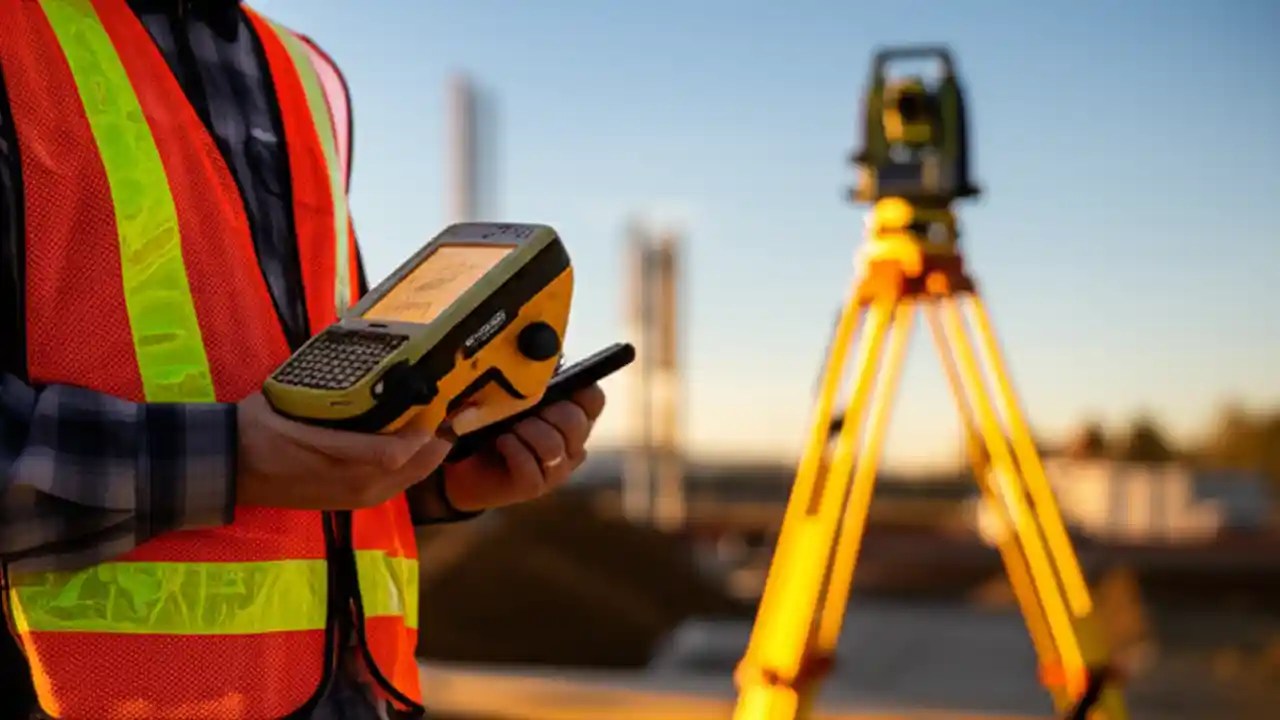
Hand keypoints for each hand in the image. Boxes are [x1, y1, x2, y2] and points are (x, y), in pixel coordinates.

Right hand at [236, 392, 453, 509]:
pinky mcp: (352, 504)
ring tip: (434, 422)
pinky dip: (412, 466)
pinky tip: (412, 444)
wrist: (230, 467)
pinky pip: (396, 486)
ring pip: (410, 479)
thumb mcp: (294, 399)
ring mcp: (356, 498)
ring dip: (428, 453)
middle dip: (439, 438)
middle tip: (447, 409)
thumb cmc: (260, 427)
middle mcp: (356, 484)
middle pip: (418, 467)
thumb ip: (334, 390)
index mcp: (339, 457)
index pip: (399, 450)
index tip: (439, 398)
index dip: (426, 428)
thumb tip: (369, 361)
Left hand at [442, 384, 606, 511]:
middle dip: (547, 411)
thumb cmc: (492, 425)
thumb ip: (532, 377)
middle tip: (524, 409)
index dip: (580, 390)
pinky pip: (531, 465)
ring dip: (526, 431)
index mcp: (572, 417)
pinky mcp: (536, 486)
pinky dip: (513, 449)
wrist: (464, 463)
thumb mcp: (511, 395)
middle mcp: (571, 444)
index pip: (594, 400)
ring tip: (507, 429)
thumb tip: (546, 354)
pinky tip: (501, 443)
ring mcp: (556, 468)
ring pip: (554, 445)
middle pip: (576, 422)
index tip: (558, 384)